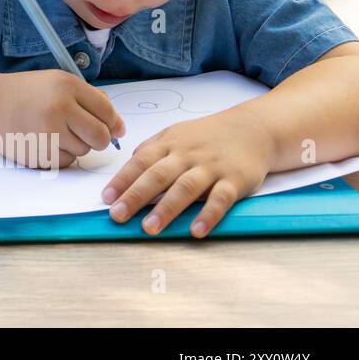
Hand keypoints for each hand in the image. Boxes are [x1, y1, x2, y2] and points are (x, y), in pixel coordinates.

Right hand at [0, 69, 125, 167]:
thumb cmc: (23, 93)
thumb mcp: (55, 82)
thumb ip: (86, 98)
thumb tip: (117, 124)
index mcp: (67, 86)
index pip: (106, 111)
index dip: (114, 123)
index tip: (115, 128)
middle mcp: (60, 107)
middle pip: (100, 136)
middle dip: (98, 139)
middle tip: (86, 135)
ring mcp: (48, 132)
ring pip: (83, 151)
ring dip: (75, 146)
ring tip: (54, 133)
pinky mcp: (39, 152)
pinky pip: (66, 161)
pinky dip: (60, 155)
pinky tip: (43, 141)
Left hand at [100, 107, 274, 236]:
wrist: (251, 128)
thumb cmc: (206, 136)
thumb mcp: (174, 135)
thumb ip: (150, 150)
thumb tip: (126, 170)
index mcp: (169, 144)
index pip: (140, 162)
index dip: (122, 180)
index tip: (106, 198)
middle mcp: (187, 155)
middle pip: (158, 175)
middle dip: (135, 196)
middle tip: (118, 215)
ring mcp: (211, 167)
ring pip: (186, 187)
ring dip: (167, 208)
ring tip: (150, 228)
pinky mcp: (235, 180)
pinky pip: (221, 199)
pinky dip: (208, 215)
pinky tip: (196, 230)